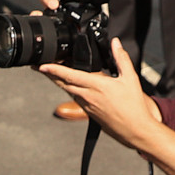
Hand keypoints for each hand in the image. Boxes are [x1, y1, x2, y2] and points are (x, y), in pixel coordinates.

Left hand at [39, 38, 162, 136]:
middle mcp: (88, 97)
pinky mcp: (89, 114)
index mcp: (97, 86)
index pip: (70, 75)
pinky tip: (69, 86)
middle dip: (49, 75)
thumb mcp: (130, 78)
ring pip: (68, 91)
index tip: (42, 65)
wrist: (136, 131)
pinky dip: (70, 90)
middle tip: (38, 67)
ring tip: (50, 73)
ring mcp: (87, 106)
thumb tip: (116, 43)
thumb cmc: (134, 107)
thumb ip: (121, 58)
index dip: (54, 70)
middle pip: (63, 84)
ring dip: (58, 82)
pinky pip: (76, 98)